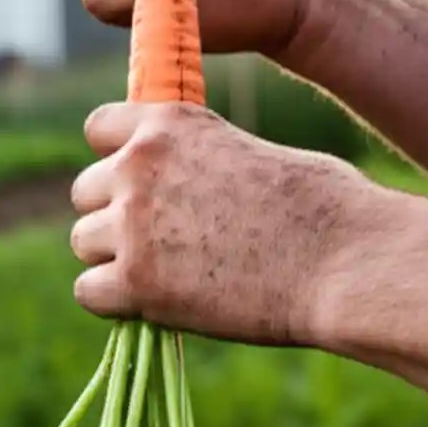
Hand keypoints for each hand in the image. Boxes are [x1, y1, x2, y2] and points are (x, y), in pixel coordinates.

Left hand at [69, 102, 381, 345]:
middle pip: (84, 192)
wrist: (344, 262)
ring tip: (170, 276)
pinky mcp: (136, 281)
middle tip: (165, 243)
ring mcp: (132, 224)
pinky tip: (158, 305)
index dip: (118, 159)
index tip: (143, 184)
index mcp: (170, 121)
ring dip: (115, 260)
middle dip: (116, 216)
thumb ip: (198, 161)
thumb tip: (184, 184)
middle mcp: (139, 165)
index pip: (98, 128)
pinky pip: (88, 292)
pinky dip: (116, 304)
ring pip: (83, 242)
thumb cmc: (324, 207)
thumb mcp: (250, 152)